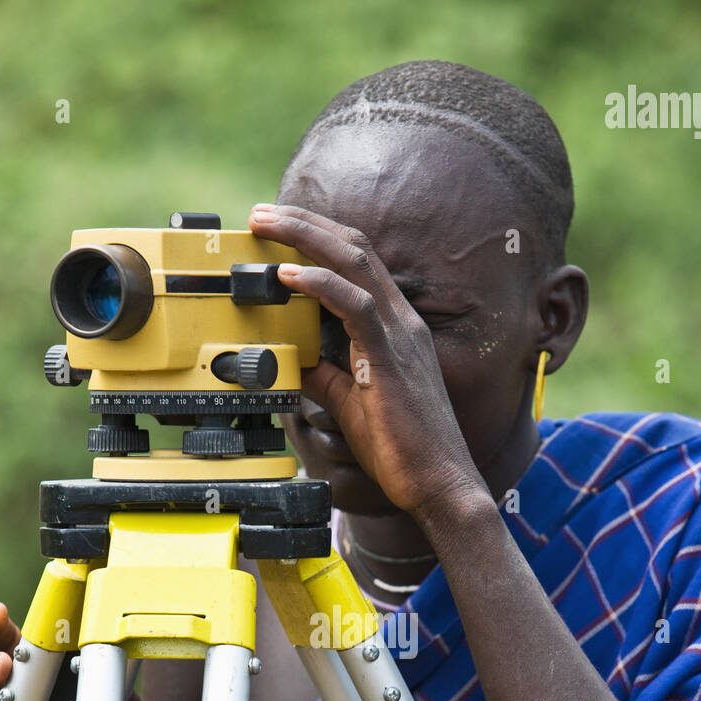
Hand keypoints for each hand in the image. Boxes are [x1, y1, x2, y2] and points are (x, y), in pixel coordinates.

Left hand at [248, 203, 480, 519]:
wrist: (439, 486)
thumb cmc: (403, 451)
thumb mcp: (350, 403)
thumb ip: (324, 375)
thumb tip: (291, 359)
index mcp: (396, 329)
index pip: (358, 265)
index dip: (318, 240)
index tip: (278, 233)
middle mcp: (402, 322)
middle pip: (354, 247)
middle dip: (304, 224)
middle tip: (260, 214)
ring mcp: (400, 335)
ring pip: (355, 262)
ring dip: (305, 237)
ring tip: (265, 225)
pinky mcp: (391, 358)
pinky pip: (357, 305)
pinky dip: (320, 284)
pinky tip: (288, 275)